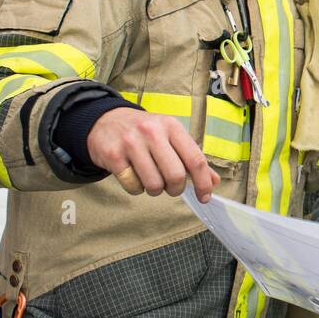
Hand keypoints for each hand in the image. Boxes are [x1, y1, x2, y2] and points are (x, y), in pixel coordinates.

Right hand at [86, 107, 219, 201]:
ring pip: (154, 184)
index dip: (203, 183)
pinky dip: (137, 188)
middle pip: (175, 175)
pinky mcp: (113, 155)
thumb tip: (214, 182)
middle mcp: (152, 131)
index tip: (205, 197)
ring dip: (156, 190)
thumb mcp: (170, 137)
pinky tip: (134, 176)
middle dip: (176, 189)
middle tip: (171, 187)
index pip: (195, 159)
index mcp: (171, 126)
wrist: (104, 121)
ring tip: (151, 180)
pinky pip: (133, 186)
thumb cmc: (144, 133)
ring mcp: (131, 143)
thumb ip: (192, 158)